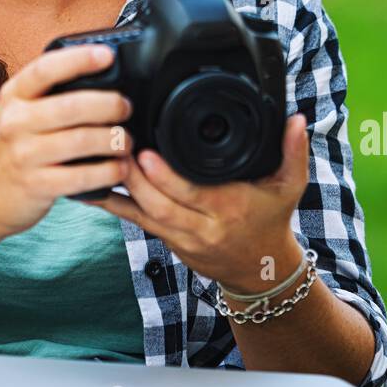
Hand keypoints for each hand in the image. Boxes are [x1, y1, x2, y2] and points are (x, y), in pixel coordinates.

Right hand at [0, 44, 133, 239]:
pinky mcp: (36, 185)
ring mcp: (24, 155)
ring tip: (126, 140)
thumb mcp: (18, 111)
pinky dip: (108, 171)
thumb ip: (48, 94)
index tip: (108, 55)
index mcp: (14, 96)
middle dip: (109, 105)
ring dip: (114, 139)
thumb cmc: (12, 147)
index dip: (79, 59)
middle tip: (126, 107)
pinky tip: (119, 168)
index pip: (45, 69)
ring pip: (81, 140)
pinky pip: (81, 176)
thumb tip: (99, 73)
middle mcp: (15, 122)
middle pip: (71, 106)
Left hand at [79, 113, 309, 290]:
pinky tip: (90, 187)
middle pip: (161, 206)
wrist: (259, 269)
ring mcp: (182, 238)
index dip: (166, 177)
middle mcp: (203, 228)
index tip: (146, 152)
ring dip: (121, 189)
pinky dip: (113, 205)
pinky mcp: (166, 240)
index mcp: (231, 209)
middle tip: (114, 148)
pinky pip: (136, 223)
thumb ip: (293, 151)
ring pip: (144, 216)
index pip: (194, 194)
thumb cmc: (271, 220)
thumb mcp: (289, 186)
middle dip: (134, 179)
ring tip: (102, 160)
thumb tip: (296, 118)